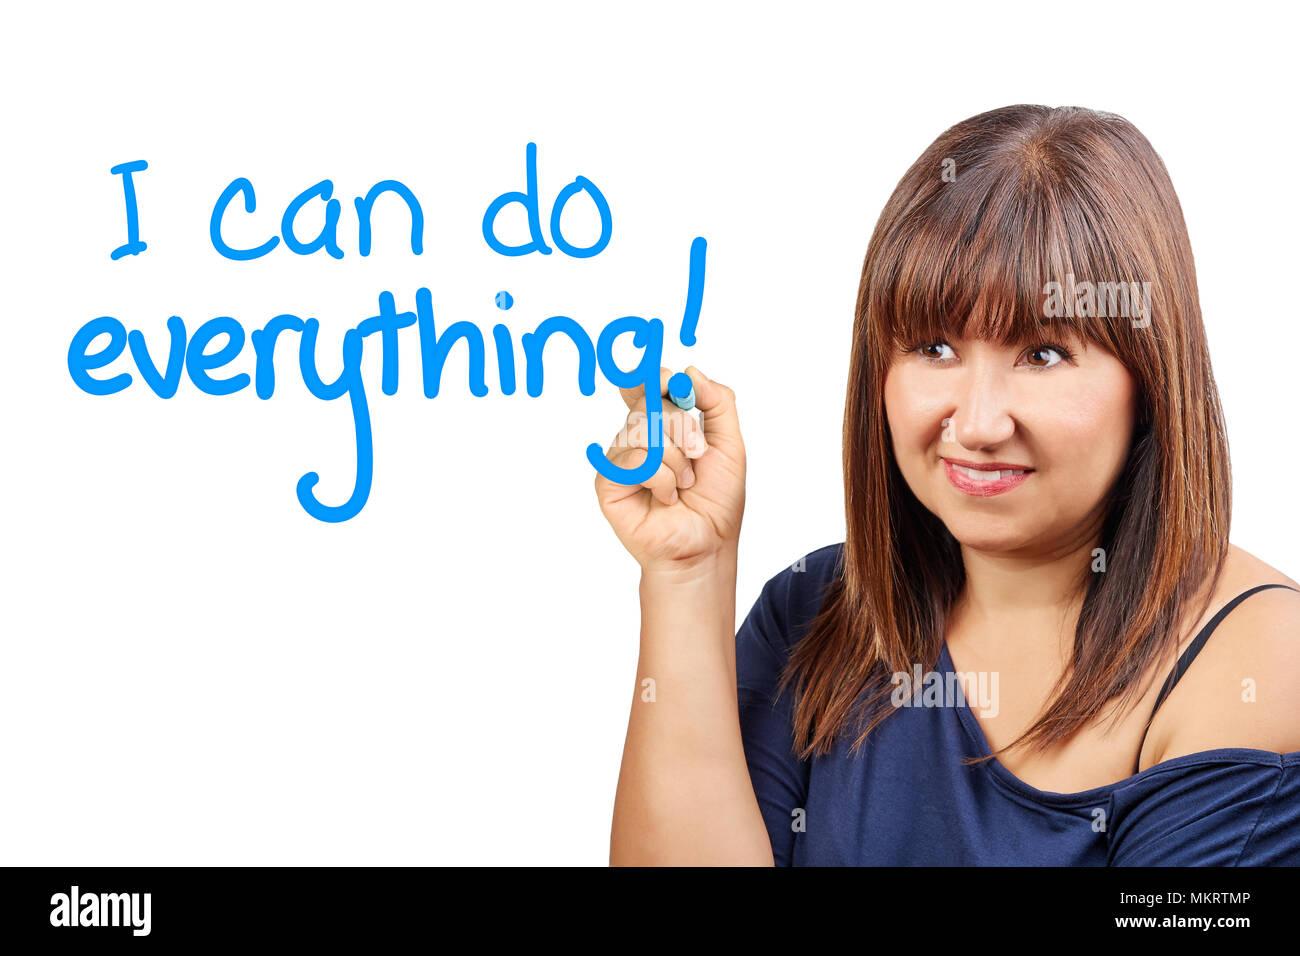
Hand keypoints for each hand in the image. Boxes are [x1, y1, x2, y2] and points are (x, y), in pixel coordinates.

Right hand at [594, 366, 745, 572]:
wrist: (706, 543)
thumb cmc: (716, 501)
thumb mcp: (730, 444)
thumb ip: (718, 403)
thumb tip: (689, 372)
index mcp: (663, 425)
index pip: (650, 384)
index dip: (658, 378)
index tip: (674, 384)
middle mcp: (638, 437)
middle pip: (650, 402)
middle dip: (683, 429)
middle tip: (697, 457)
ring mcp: (621, 458)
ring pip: (642, 431)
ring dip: (675, 461)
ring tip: (682, 485)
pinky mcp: (608, 481)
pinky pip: (634, 460)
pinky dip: (660, 479)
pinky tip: (665, 498)